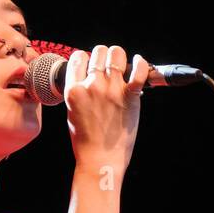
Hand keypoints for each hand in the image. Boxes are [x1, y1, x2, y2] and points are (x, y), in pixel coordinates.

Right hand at [65, 44, 148, 182]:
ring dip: (119, 57)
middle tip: (107, 68)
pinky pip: (138, 71)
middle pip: (98, 51)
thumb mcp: (72, 113)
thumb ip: (78, 93)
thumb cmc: (86, 142)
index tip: (90, 67)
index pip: (78, 57)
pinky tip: (139, 63)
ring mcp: (111, 90)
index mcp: (74, 90)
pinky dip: (141, 64)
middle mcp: (92, 86)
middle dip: (103, 57)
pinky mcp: (129, 97)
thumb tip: (87, 78)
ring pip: (116, 54)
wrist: (100, 161)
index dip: (85, 60)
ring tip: (121, 66)